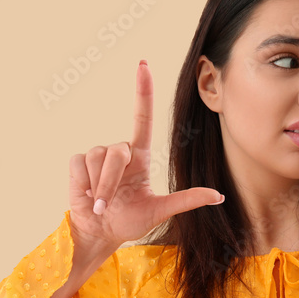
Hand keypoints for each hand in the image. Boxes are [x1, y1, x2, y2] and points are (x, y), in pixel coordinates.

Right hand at [67, 60, 224, 254]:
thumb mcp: (160, 210)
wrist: (99, 233)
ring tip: (98, 202)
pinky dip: (84, 183)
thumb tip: (220, 196)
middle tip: (106, 205)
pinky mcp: (78, 163)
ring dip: (98, 185)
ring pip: (98, 157)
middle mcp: (120, 151)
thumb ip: (187, 200)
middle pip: (118, 150)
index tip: (143, 65)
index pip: (142, 117)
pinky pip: (81, 164)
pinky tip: (85, 194)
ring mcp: (97, 155)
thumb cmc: (129, 220)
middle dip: (111, 181)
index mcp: (140, 156)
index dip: (143, 91)